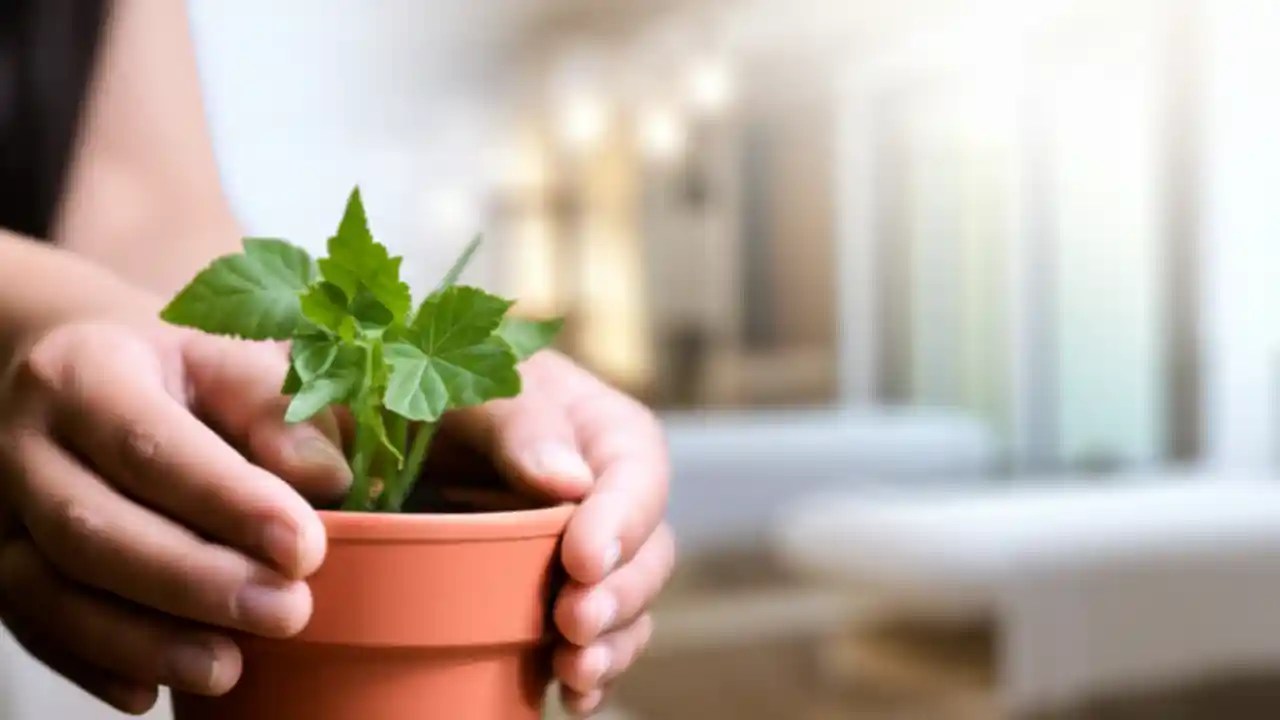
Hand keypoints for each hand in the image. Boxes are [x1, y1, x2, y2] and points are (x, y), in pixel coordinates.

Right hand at [0, 320, 349, 713]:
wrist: (63, 365)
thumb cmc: (167, 366)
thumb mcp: (225, 356)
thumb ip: (277, 408)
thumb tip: (326, 478)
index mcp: (86, 374)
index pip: (152, 444)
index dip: (228, 502)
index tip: (305, 547)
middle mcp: (26, 444)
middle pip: (94, 527)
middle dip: (194, 582)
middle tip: (287, 612)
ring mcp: (2, 511)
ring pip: (50, 589)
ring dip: (141, 641)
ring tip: (227, 668)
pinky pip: (30, 625)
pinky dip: (90, 664)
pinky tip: (150, 692)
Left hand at [439, 351, 673, 716]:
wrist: (397, 426)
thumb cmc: (443, 387)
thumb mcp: (476, 385)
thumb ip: (521, 420)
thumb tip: (569, 481)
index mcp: (605, 434)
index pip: (637, 477)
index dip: (620, 523)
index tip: (581, 559)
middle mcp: (610, 500)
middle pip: (646, 553)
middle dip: (618, 595)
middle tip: (571, 622)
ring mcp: (587, 555)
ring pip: (628, 606)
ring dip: (610, 643)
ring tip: (573, 670)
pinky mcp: (559, 598)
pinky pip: (593, 642)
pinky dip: (588, 673)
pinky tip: (569, 695)